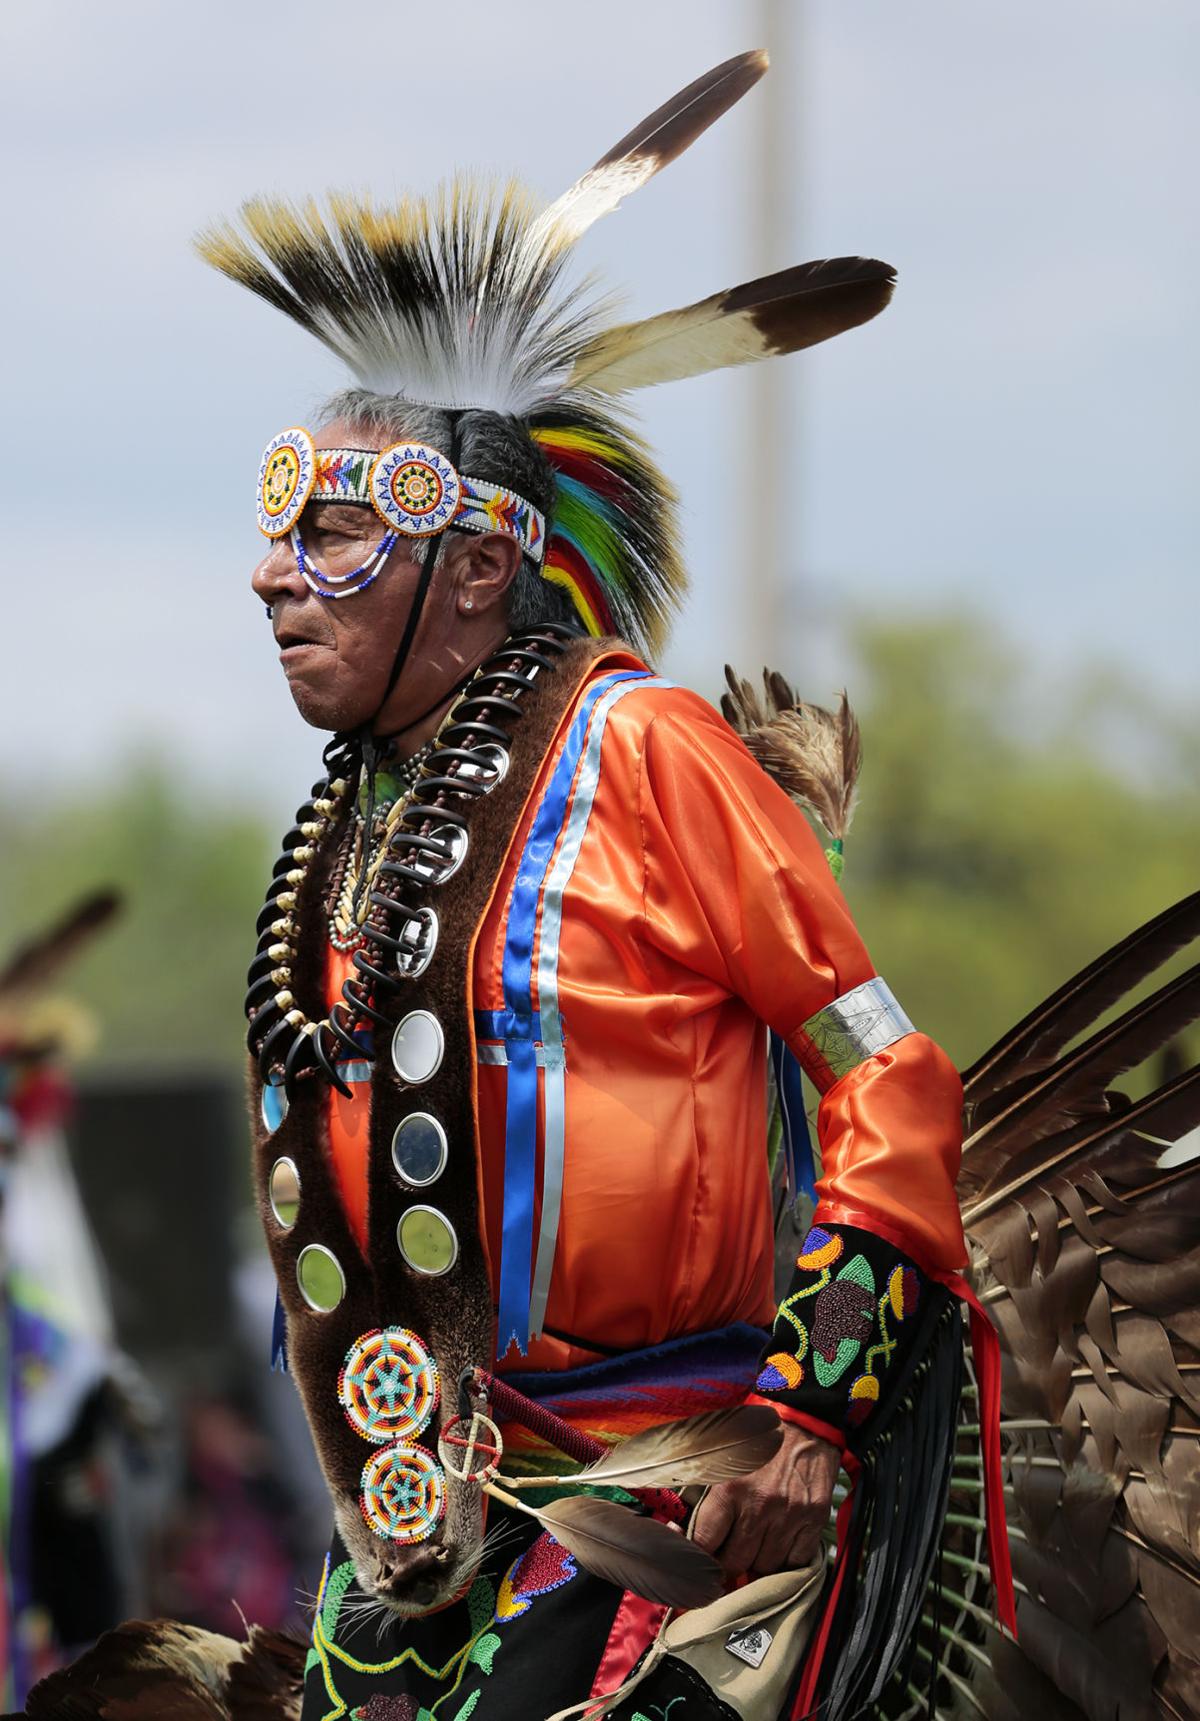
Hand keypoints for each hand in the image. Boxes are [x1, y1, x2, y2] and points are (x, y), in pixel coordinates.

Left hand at [691, 1422, 840, 1577]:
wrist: (805, 1421)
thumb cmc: (757, 1440)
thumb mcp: (720, 1459)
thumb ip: (698, 1495)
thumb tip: (678, 1530)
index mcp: (730, 1488)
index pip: (705, 1544)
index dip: (700, 1557)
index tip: (699, 1562)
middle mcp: (761, 1506)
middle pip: (735, 1563)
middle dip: (727, 1565)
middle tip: (726, 1557)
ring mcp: (790, 1516)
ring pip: (765, 1567)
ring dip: (756, 1562)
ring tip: (753, 1548)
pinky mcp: (815, 1520)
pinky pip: (795, 1563)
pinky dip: (785, 1561)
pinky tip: (778, 1546)